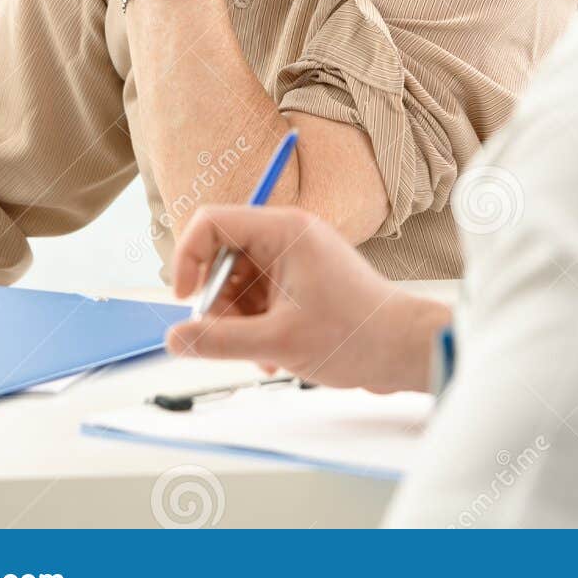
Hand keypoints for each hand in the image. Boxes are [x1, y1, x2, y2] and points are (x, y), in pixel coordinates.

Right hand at [167, 205, 449, 393]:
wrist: (403, 350)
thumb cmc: (354, 336)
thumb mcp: (277, 343)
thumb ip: (218, 341)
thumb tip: (174, 338)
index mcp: (283, 230)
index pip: (211, 222)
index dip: (187, 258)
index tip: (183, 300)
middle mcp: (287, 236)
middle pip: (221, 258)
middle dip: (218, 304)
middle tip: (231, 339)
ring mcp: (294, 258)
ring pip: (237, 283)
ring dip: (238, 322)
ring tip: (262, 354)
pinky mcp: (300, 281)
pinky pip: (257, 297)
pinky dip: (255, 326)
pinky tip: (274, 355)